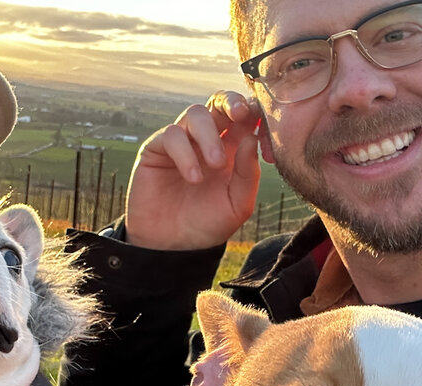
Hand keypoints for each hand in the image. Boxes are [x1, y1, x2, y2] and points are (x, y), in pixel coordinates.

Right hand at [123, 91, 262, 250]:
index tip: (265, 135)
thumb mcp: (237, 204)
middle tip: (241, 115)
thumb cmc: (207, 224)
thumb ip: (248, 174)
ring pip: (196, 113)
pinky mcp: (156, 149)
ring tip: (215, 164)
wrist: (173, 247)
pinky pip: (172, 135)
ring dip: (209, 135)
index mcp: (232, 148)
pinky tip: (194, 178)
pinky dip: (186, 153)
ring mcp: (181, 142)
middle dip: (232, 102)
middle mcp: (206, 139)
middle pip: (220, 101)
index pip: (245, 116)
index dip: (257, 116)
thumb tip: (251, 137)